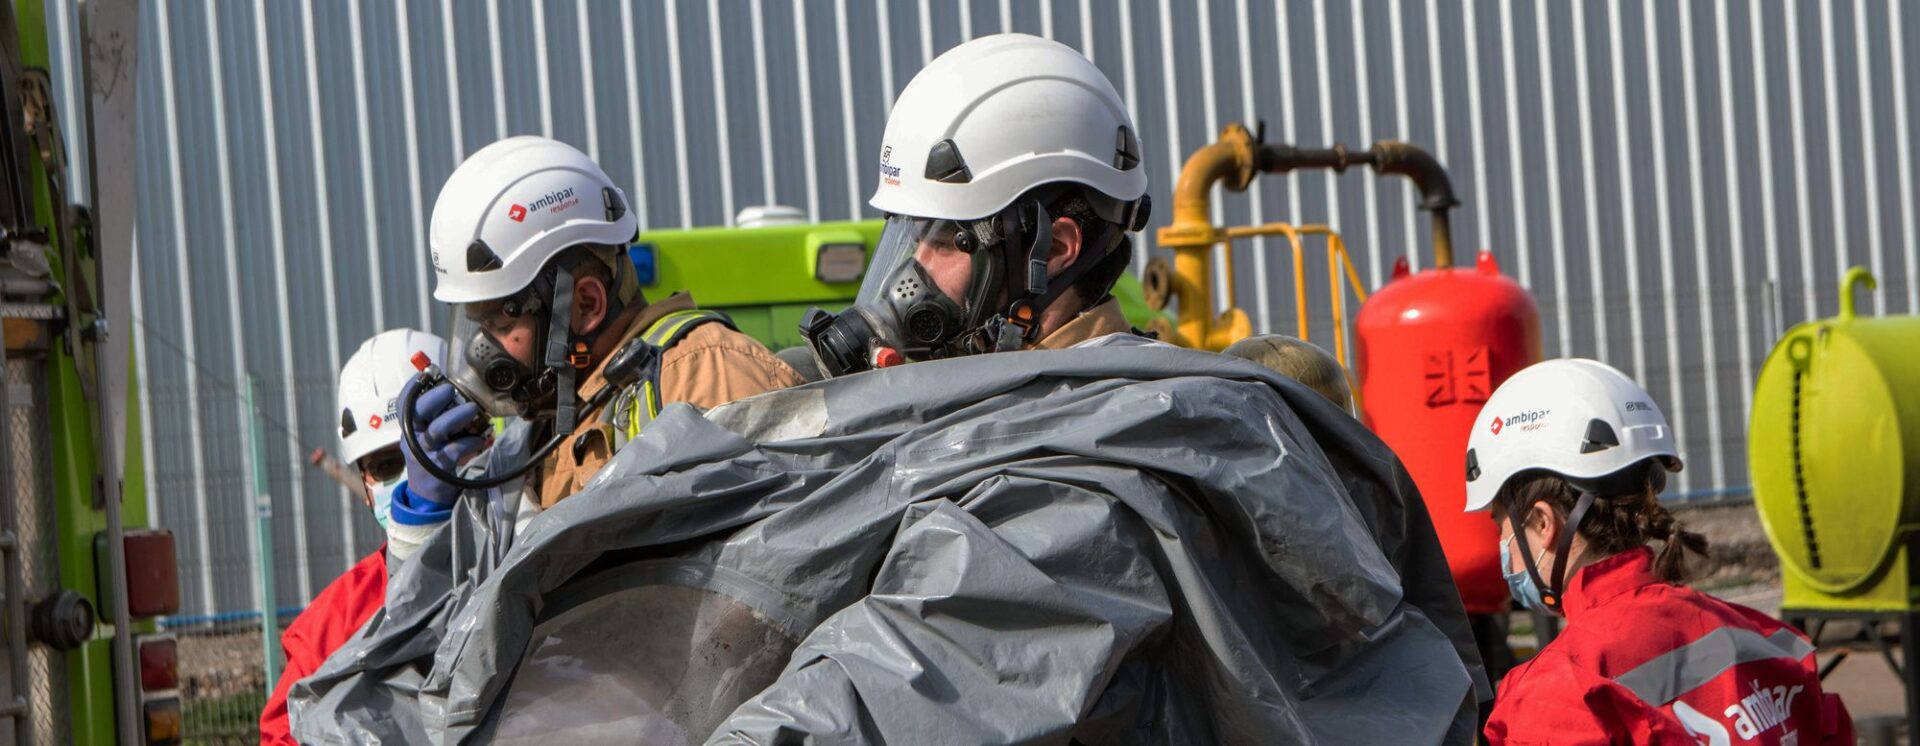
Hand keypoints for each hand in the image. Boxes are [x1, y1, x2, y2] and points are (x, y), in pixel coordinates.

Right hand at [399, 375, 486, 504]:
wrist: (428, 493)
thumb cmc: (432, 456)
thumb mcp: (429, 435)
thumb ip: (437, 416)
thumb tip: (457, 390)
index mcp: (409, 426)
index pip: (404, 402)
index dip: (413, 387)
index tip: (429, 374)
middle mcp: (411, 437)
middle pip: (416, 412)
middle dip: (433, 397)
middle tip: (450, 389)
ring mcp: (423, 453)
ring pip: (436, 430)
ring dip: (456, 416)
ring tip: (473, 409)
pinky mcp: (437, 467)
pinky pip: (453, 450)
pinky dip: (469, 442)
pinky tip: (481, 439)